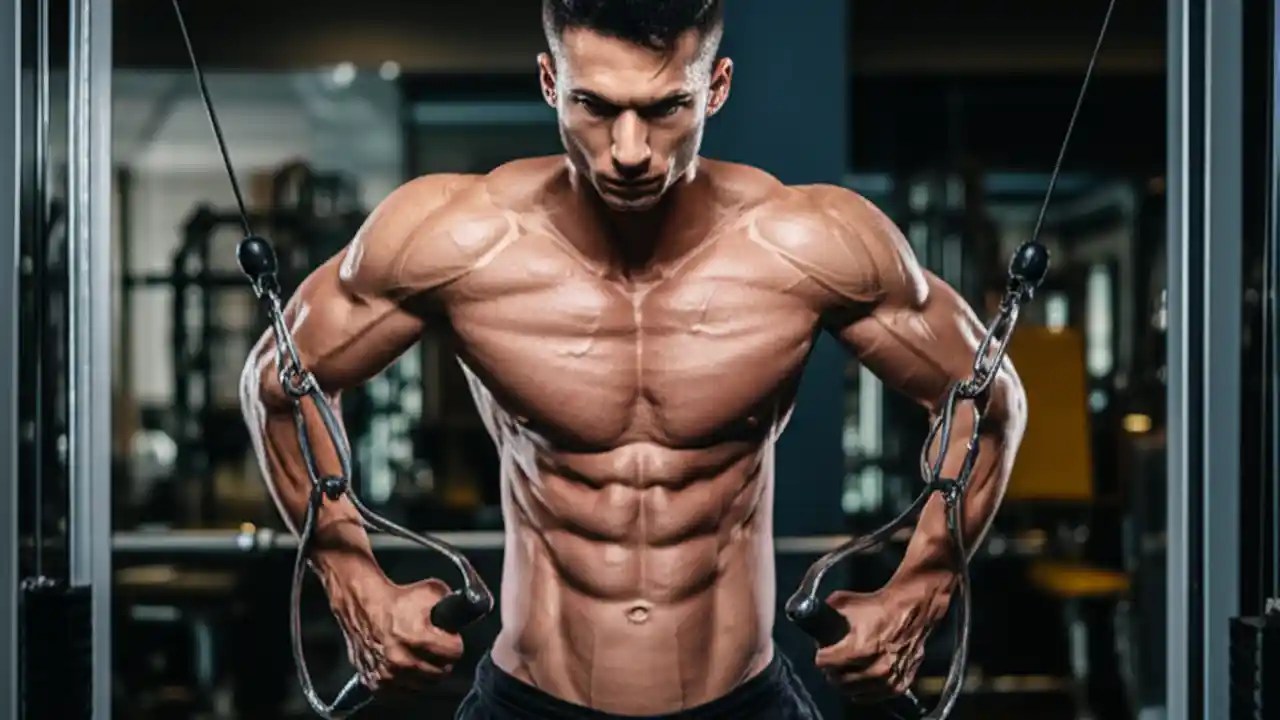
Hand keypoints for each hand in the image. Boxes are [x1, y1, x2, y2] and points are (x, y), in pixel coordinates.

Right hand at [329, 576, 464, 698]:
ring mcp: (387, 674)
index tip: (450, 639)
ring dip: (426, 673)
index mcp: (417, 638)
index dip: (454, 643)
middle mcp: (401, 660)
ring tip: (422, 656)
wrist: (364, 604)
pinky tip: (408, 667)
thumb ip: (454, 604)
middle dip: (443, 660)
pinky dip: (407, 683)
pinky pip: (403, 693)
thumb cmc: (397, 598)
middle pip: (441, 673)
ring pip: (424, 685)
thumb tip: (471, 609)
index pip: (454, 653)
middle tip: (438, 649)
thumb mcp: (431, 591)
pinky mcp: (376, 682)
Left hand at [813, 574, 953, 702]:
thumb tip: (809, 620)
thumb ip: (822, 614)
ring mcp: (888, 678)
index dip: (821, 655)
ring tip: (847, 669)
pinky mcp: (899, 684)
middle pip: (837, 681)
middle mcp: (875, 668)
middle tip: (834, 661)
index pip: (824, 664)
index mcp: (858, 648)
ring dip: (847, 682)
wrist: (910, 609)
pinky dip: (865, 690)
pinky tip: (862, 678)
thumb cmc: (878, 605)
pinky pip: (874, 697)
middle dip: (832, 670)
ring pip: (854, 692)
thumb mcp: (843, 602)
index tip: (823, 651)